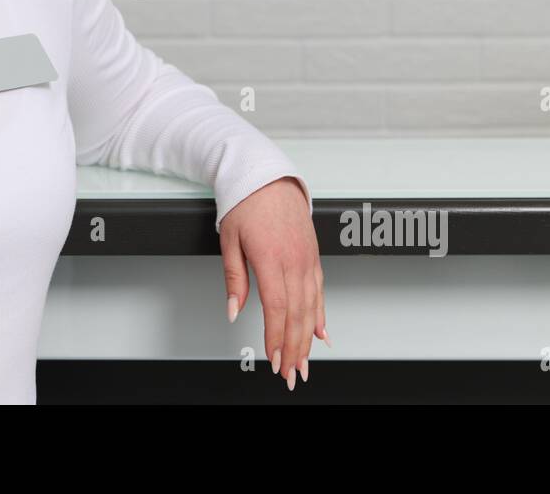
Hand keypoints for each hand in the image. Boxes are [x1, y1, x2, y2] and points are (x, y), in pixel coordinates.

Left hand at [219, 175, 327, 390]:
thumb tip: (234, 310)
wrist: (268, 176)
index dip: (276, 337)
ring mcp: (307, 258)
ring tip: (304, 362)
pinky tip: (320, 333)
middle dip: (294, 347)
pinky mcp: (313, 256)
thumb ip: (234, 278)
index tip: (274, 358)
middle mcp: (294, 260)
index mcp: (271, 257)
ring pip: (312, 306)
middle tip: (291, 373)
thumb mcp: (229, 239)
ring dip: (308, 338)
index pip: (276, 307)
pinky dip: (320, 314)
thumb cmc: (246, 203)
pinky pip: (320, 291)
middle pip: (298, 313)